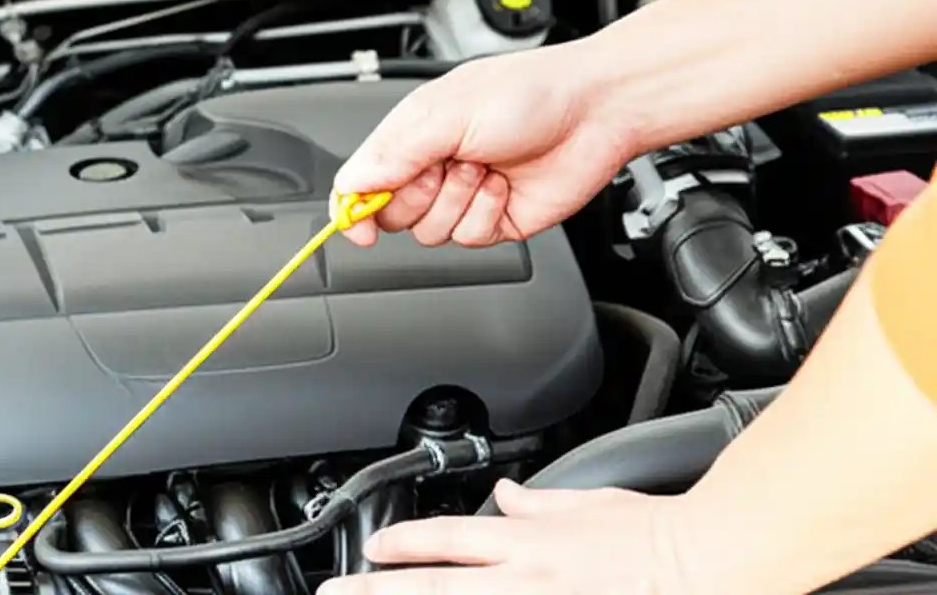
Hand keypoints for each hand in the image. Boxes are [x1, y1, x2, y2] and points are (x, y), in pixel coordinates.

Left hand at [316, 480, 705, 594]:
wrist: (707, 561)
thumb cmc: (655, 535)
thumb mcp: (589, 506)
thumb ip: (539, 505)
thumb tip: (507, 495)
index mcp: (527, 541)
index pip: (447, 539)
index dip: (402, 544)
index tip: (372, 550)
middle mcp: (523, 578)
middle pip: (433, 585)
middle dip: (378, 591)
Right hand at [332, 41, 634, 246]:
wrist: (595, 111)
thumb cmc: (530, 93)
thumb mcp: (447, 112)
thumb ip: (393, 152)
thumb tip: (351, 183)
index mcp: (413, 135)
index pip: (361, 183)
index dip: (352, 209)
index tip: (357, 227)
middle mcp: (434, 167)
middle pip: (392, 215)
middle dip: (418, 195)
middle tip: (445, 164)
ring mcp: (464, 196)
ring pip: (430, 233)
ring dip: (459, 201)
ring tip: (485, 167)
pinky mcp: (494, 220)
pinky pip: (469, 239)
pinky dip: (487, 214)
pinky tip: (505, 185)